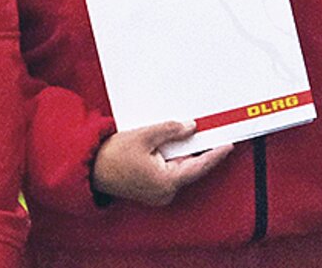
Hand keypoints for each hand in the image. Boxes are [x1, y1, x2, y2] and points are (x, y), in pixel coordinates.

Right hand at [91, 120, 232, 206]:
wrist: (92, 169)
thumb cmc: (114, 156)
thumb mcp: (144, 135)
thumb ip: (170, 130)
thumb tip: (190, 127)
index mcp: (166, 182)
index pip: (199, 166)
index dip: (216, 154)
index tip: (229, 144)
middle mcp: (165, 192)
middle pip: (191, 167)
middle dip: (201, 150)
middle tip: (214, 132)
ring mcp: (159, 193)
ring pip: (181, 169)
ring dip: (186, 153)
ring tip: (194, 134)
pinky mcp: (153, 189)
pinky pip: (171, 172)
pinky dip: (175, 158)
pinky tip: (176, 144)